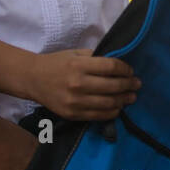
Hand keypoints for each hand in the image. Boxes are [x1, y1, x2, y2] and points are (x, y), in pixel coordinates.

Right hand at [23, 50, 140, 120]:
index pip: (111, 67)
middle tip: (137, 84)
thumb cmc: (56, 63)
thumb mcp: (75, 53)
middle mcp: (77, 84)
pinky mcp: (72, 114)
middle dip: (129, 85)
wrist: (32, 79)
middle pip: (113, 86)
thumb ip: (96, 57)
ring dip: (124, 100)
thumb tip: (118, 63)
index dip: (125, 69)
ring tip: (131, 97)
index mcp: (79, 65)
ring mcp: (74, 101)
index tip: (130, 71)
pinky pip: (98, 116)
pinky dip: (111, 112)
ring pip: (108, 103)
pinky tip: (118, 107)